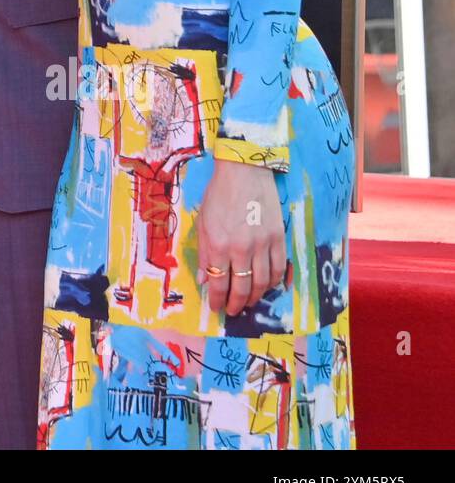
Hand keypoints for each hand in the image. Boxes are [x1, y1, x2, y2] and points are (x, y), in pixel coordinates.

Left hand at [196, 159, 286, 316]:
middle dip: (236, 304)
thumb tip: (204, 279)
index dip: (217, 299)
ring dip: (255, 297)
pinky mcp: (279, 239)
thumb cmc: (219, 194)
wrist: (245, 172)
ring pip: (263, 283)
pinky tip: (266, 286)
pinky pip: (279, 269)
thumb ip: (205, 252)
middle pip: (242, 287)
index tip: (216, 307)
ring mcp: (263, 244)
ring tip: (248, 302)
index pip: (219, 282)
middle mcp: (242, 248)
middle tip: (233, 310)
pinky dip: (273, 283)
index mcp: (219, 244)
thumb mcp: (203, 222)